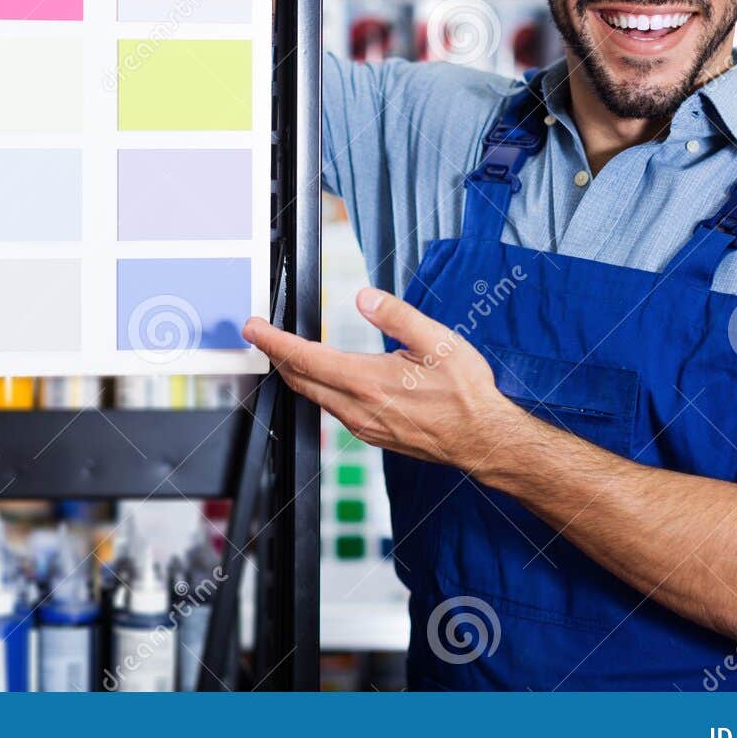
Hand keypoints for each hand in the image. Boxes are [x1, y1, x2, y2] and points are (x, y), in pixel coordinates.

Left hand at [241, 286, 520, 472]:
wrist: (482, 440)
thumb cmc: (466, 393)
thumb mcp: (438, 342)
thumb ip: (398, 316)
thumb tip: (364, 297)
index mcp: (367, 381)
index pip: (304, 358)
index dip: (273, 341)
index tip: (254, 328)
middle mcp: (358, 408)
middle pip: (300, 380)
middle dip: (276, 355)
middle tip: (261, 335)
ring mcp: (363, 426)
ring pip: (314, 397)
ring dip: (296, 373)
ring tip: (287, 352)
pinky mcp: (372, 435)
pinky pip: (332, 410)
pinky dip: (317, 390)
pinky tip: (325, 379)